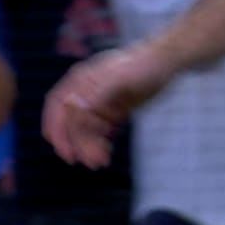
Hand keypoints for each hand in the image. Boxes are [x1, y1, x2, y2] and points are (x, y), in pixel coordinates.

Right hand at [43, 44, 170, 168]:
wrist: (167, 62)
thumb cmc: (144, 64)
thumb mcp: (120, 78)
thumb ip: (96, 92)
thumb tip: (72, 105)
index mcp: (81, 80)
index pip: (58, 106)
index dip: (57, 129)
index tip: (65, 150)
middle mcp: (86, 92)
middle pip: (72, 122)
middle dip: (78, 143)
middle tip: (91, 162)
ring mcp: (99, 103)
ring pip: (86, 130)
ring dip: (89, 147)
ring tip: (101, 161)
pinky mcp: (112, 112)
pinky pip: (99, 132)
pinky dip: (99, 144)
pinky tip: (106, 153)